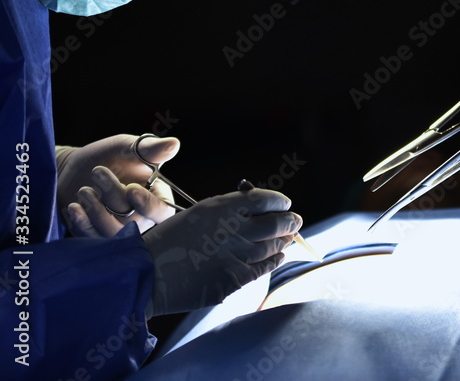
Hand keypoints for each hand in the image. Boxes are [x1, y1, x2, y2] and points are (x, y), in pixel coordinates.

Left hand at [59, 134, 178, 235]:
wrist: (75, 169)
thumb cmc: (108, 156)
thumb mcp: (127, 148)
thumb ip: (150, 148)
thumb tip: (174, 144)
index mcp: (157, 197)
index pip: (162, 211)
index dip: (149, 205)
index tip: (131, 190)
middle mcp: (142, 218)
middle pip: (134, 220)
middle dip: (114, 195)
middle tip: (97, 171)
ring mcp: (120, 230)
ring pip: (113, 233)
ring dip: (97, 212)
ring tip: (83, 189)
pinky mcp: (98, 237)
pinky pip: (93, 239)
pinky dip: (83, 224)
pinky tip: (74, 207)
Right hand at [142, 187, 300, 316]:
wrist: (145, 274)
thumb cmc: (167, 242)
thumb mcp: (195, 215)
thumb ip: (225, 212)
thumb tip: (255, 213)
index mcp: (221, 208)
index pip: (262, 199)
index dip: (278, 200)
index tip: (284, 203)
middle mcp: (232, 229)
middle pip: (275, 223)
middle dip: (289, 221)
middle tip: (296, 220)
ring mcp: (235, 255)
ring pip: (272, 246)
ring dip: (284, 240)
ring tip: (289, 237)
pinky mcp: (234, 278)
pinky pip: (263, 268)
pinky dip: (274, 260)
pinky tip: (278, 256)